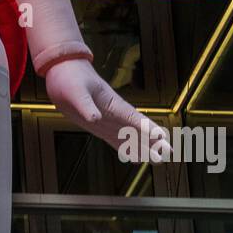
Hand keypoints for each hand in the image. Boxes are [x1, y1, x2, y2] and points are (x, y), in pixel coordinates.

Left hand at [43, 58, 170, 163]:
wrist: (62, 72)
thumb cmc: (71, 77)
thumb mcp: (76, 91)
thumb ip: (85, 104)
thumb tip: (94, 119)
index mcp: (113, 103)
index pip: (134, 118)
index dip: (148, 128)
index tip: (162, 137)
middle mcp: (114, 114)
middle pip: (138, 130)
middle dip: (154, 142)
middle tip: (169, 154)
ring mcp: (108, 120)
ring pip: (130, 138)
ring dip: (144, 148)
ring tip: (158, 160)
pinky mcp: (98, 126)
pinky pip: (116, 140)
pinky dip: (126, 149)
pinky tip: (135, 158)